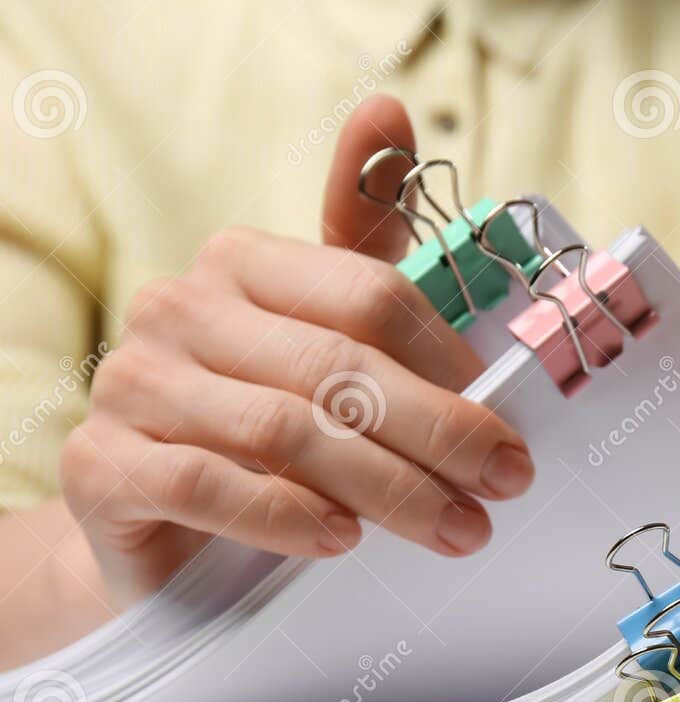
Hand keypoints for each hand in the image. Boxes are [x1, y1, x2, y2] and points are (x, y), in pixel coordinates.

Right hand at [58, 98, 531, 607]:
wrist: (167, 536)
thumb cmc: (271, 433)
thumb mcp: (328, 345)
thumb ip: (367, 257)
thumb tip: (389, 112)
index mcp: (244, 264)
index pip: (370, 298)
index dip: (451, 367)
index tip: (510, 432)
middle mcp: (178, 308)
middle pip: (339, 364)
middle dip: (439, 433)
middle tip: (504, 486)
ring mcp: (133, 383)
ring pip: (283, 428)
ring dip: (387, 487)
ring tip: (455, 530)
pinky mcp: (100, 464)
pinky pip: (205, 484)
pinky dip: (285, 515)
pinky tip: (343, 542)